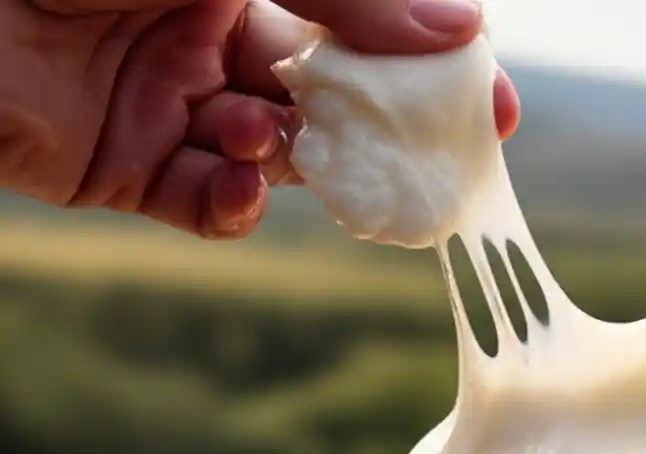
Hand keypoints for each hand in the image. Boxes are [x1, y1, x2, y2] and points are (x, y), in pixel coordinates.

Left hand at [0, 0, 519, 238]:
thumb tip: (462, 29)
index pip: (354, 26)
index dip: (423, 59)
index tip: (491, 92)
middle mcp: (209, 39)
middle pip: (327, 98)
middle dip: (381, 126)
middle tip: (446, 157)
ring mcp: (171, 107)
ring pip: (275, 156)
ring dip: (288, 157)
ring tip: (267, 138)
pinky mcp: (124, 170)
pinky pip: (205, 205)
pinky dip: (232, 205)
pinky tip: (233, 185)